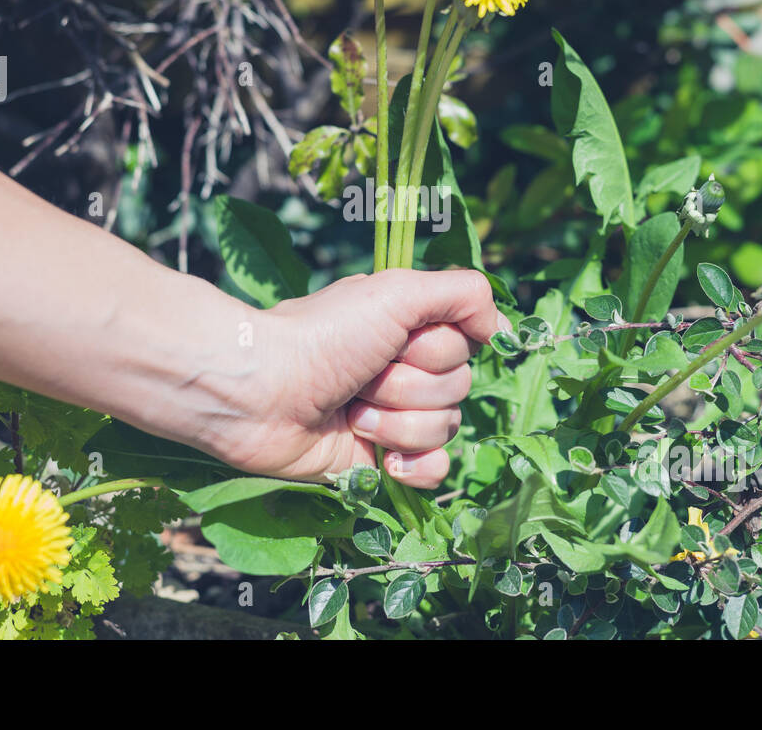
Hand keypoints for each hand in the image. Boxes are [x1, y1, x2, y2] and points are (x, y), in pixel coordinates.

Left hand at [202, 269, 502, 488]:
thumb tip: (502, 330)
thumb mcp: (397, 291)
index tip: (400, 340)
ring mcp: (393, 417)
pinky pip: (434, 469)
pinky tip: (382, 459)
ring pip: (444, 429)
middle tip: (362, 377)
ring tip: (351, 411)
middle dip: (409, 386)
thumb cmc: (323, 335)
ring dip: (397, 422)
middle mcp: (404, 369)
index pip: (466, 345)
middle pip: (458, 388)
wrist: (260, 393)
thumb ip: (463, 294)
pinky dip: (413, 466)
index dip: (436, 348)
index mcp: (409, 328)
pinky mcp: (379, 460)